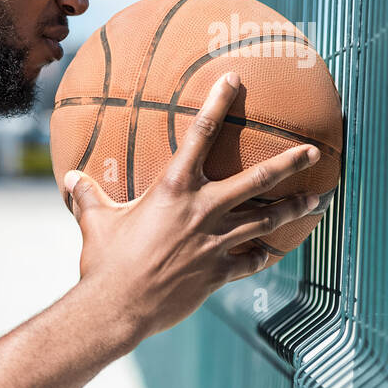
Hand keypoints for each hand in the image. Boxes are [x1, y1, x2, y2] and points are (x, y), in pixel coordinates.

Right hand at [63, 71, 320, 340]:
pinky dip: (262, 254)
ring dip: (294, 209)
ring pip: (265, 221)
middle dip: (290, 163)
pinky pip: (249, 261)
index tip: (234, 80)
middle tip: (315, 151)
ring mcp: (215, 243)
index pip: (200, 134)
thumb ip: (87, 196)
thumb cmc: (103, 261)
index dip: (218, 103)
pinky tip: (271, 252)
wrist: (117, 308)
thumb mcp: (94, 221)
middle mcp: (202, 210)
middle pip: (257, 180)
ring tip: (317, 201)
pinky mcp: (218, 273)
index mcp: (173, 188)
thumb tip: (69, 178)